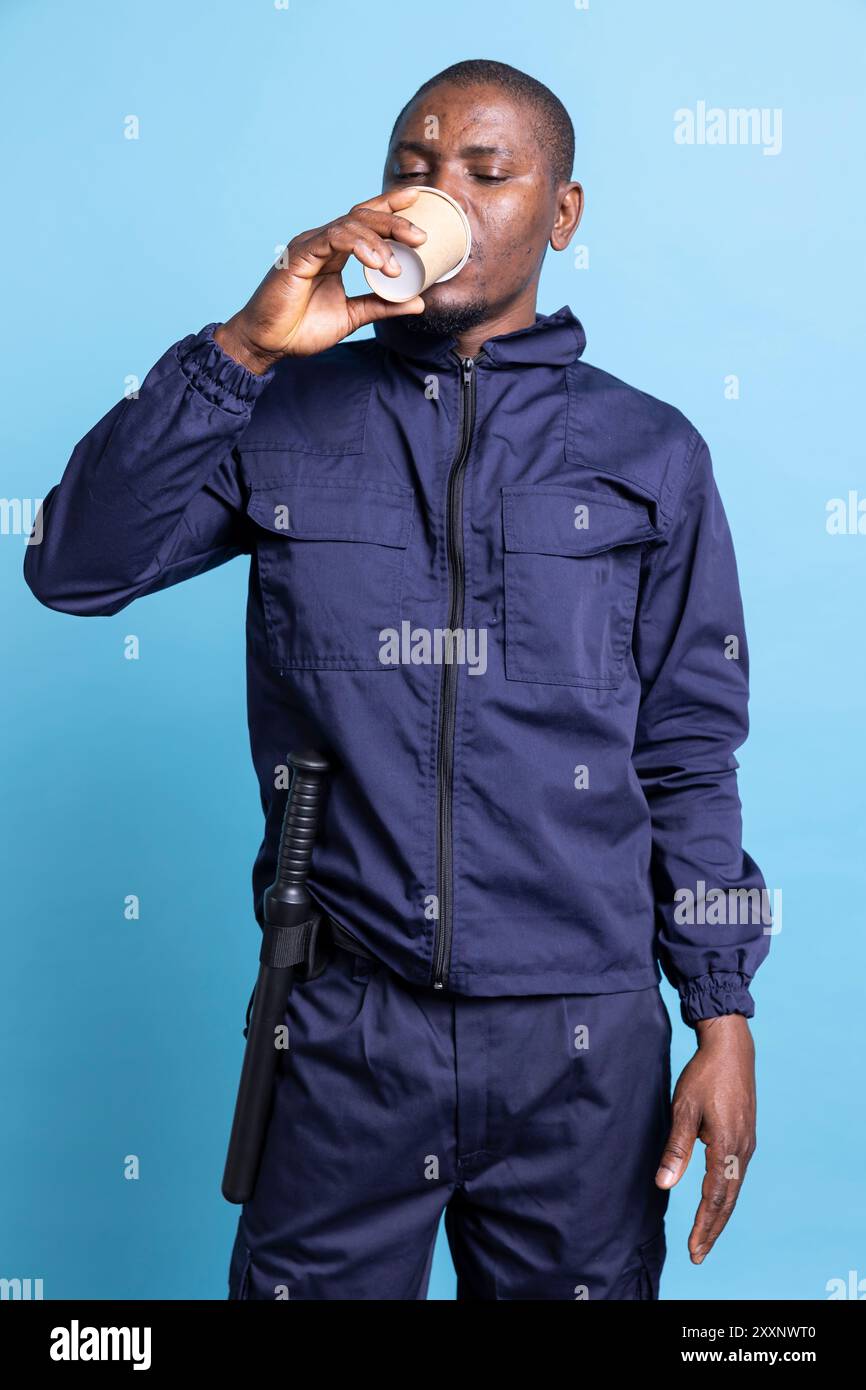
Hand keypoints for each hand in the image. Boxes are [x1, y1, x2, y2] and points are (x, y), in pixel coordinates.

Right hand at [214, 188, 428, 371]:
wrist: (268, 343)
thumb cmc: (302, 328)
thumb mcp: (353, 316)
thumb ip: (383, 306)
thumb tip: (419, 302)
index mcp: (334, 251)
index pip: (365, 219)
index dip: (390, 206)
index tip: (416, 200)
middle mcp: (322, 242)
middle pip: (362, 216)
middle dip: (394, 221)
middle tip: (420, 237)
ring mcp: (309, 245)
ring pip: (349, 225)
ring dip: (378, 241)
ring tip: (396, 266)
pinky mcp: (299, 256)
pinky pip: (332, 239)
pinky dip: (357, 246)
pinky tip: (376, 262)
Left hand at [655, 1013, 756, 1263]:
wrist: (731, 1048)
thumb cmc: (704, 1075)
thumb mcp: (683, 1109)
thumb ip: (676, 1148)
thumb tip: (664, 1184)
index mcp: (727, 1145)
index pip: (714, 1197)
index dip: (703, 1225)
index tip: (693, 1248)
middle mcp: (742, 1149)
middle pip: (728, 1200)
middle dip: (712, 1229)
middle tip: (698, 1254)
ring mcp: (747, 1144)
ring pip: (734, 1189)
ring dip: (720, 1215)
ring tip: (705, 1236)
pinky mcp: (746, 1137)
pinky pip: (736, 1175)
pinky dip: (726, 1196)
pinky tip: (717, 1203)